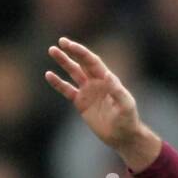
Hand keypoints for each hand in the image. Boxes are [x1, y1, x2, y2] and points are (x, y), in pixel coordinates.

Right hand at [45, 37, 158, 168]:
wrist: (122, 136)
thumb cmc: (128, 120)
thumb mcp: (125, 105)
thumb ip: (117, 91)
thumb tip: (108, 75)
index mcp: (107, 79)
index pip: (92, 61)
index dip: (81, 52)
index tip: (69, 45)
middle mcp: (96, 81)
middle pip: (82, 62)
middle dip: (71, 52)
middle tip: (60, 42)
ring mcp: (88, 91)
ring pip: (73, 72)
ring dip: (63, 62)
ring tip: (52, 51)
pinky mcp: (81, 103)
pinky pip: (67, 90)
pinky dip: (58, 83)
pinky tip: (49, 75)